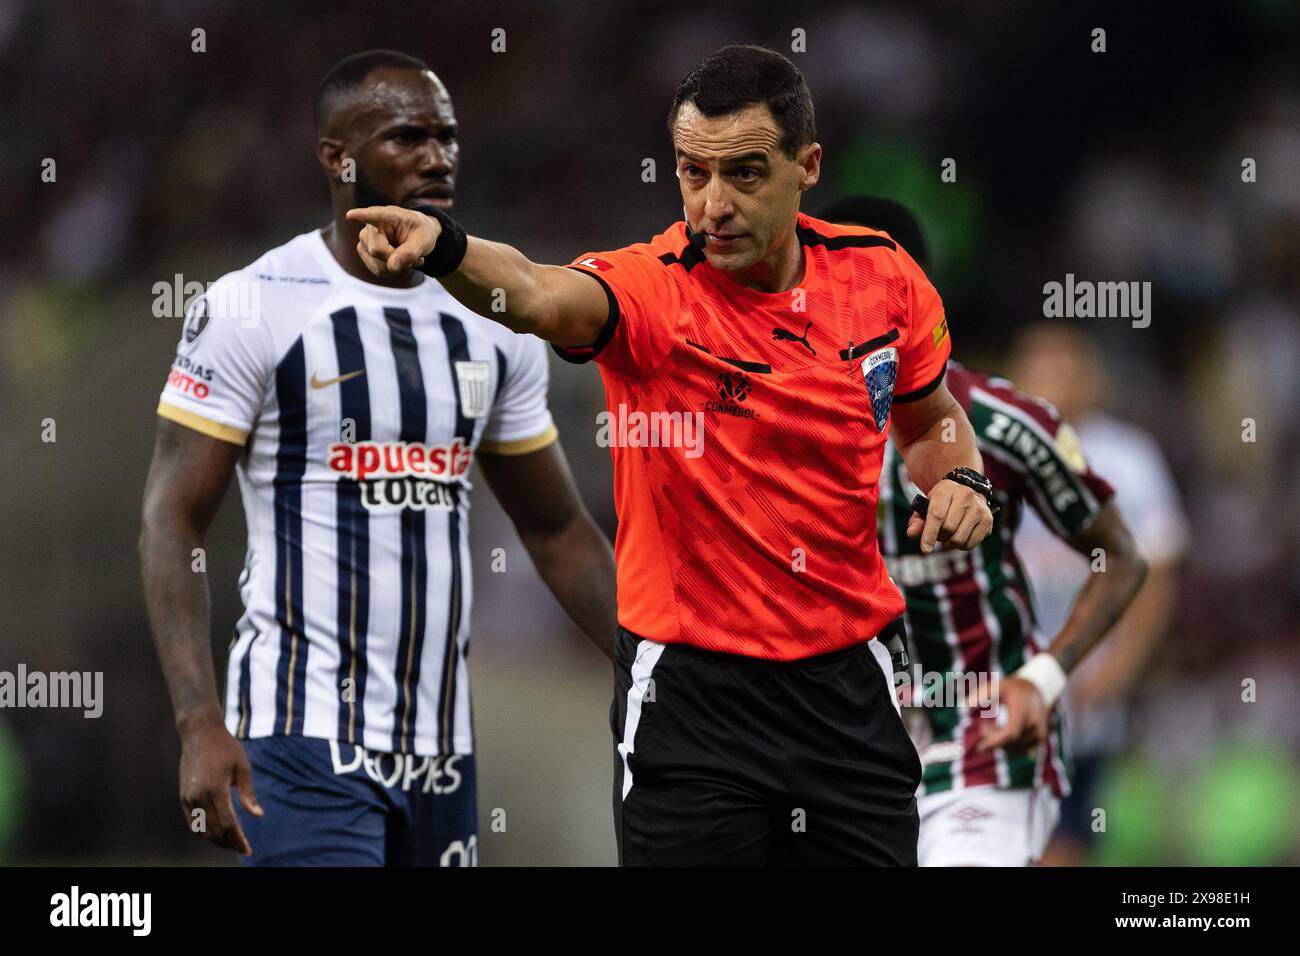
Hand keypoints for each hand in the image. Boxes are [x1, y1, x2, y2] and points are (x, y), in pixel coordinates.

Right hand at [177, 710, 261, 855]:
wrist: (199, 733)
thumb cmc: (225, 747)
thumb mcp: (243, 766)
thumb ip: (248, 793)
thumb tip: (257, 815)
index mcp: (216, 788)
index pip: (228, 824)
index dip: (238, 840)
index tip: (248, 850)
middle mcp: (199, 796)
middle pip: (215, 830)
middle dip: (229, 843)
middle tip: (242, 848)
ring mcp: (188, 797)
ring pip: (202, 830)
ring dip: (216, 841)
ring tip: (231, 844)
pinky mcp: (183, 797)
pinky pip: (193, 822)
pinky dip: (204, 832)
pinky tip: (217, 834)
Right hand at [345, 205, 440, 276]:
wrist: (418, 238)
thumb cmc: (421, 233)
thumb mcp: (424, 240)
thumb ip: (410, 253)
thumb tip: (391, 267)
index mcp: (388, 215)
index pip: (373, 215)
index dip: (361, 215)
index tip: (350, 215)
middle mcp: (371, 226)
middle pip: (376, 250)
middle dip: (396, 258)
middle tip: (413, 256)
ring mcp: (365, 240)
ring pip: (376, 264)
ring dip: (395, 267)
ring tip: (406, 257)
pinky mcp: (364, 252)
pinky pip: (377, 271)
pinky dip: (391, 271)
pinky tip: (398, 261)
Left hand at [906, 478, 992, 552]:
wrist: (966, 493)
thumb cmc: (942, 503)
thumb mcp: (927, 506)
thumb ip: (917, 520)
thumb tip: (911, 533)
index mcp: (947, 490)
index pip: (937, 515)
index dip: (929, 534)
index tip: (925, 549)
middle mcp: (965, 496)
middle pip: (949, 529)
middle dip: (940, 537)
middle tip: (939, 534)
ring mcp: (979, 508)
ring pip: (959, 539)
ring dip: (949, 544)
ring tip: (948, 535)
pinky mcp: (987, 520)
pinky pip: (970, 544)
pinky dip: (961, 546)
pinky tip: (960, 535)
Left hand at [969, 675, 1048, 754]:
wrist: (1037, 690)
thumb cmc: (1013, 688)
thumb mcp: (997, 686)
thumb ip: (981, 695)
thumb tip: (963, 706)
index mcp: (1024, 712)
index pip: (1011, 733)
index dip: (994, 741)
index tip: (979, 748)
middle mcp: (1035, 725)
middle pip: (1009, 742)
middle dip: (992, 737)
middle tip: (983, 725)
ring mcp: (1039, 734)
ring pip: (1014, 749)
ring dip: (999, 742)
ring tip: (993, 725)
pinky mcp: (1039, 741)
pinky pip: (1020, 751)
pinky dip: (1008, 746)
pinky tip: (1002, 732)